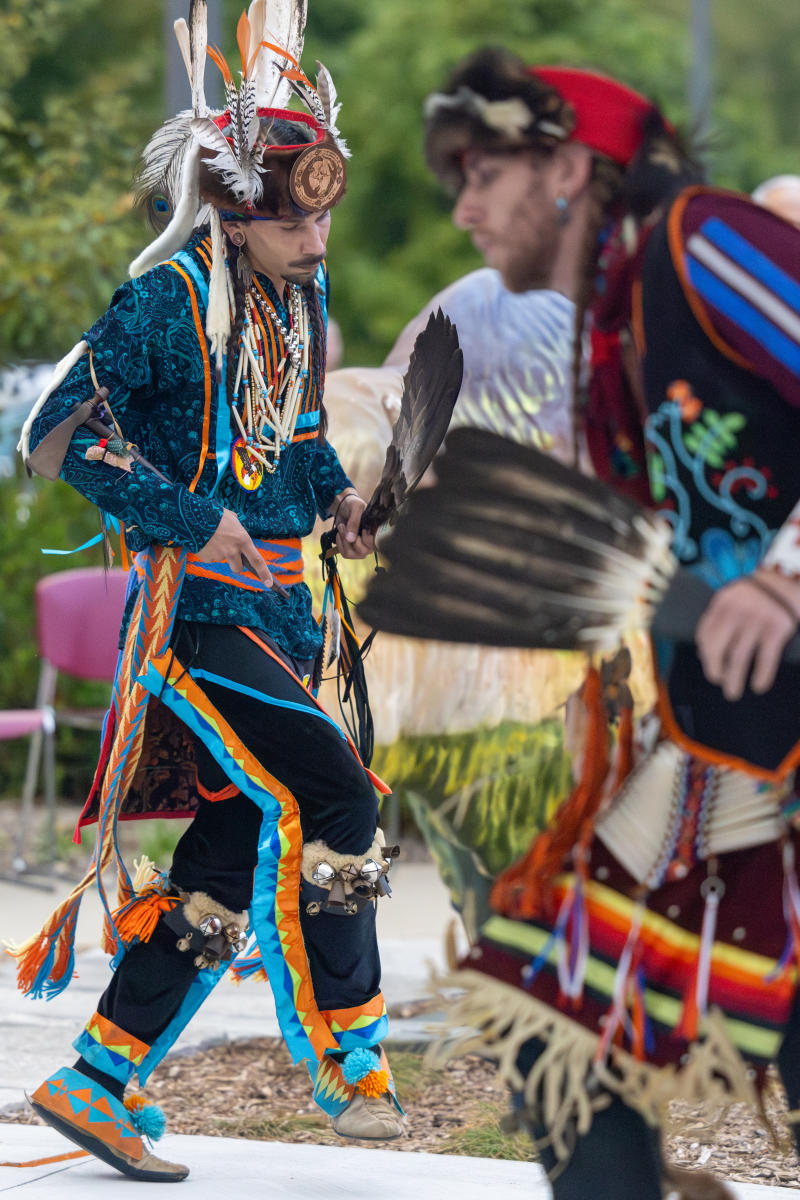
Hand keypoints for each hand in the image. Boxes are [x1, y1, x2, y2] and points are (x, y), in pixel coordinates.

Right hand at [196, 508, 272, 586]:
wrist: (194, 516)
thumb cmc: (215, 514)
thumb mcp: (231, 518)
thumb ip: (237, 527)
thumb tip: (237, 528)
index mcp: (243, 540)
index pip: (257, 560)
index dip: (264, 573)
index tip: (269, 583)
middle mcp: (233, 551)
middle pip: (238, 568)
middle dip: (236, 564)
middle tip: (229, 552)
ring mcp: (220, 556)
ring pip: (222, 561)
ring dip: (220, 555)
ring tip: (213, 541)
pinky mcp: (207, 558)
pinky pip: (210, 559)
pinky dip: (208, 553)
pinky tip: (205, 542)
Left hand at [331, 490, 374, 558]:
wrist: (343, 505)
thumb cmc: (352, 504)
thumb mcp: (355, 508)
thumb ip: (354, 522)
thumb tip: (351, 539)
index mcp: (376, 531)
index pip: (375, 545)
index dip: (366, 540)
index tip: (361, 529)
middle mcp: (370, 541)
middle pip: (362, 552)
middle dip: (350, 540)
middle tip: (345, 526)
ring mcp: (361, 546)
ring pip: (352, 554)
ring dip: (343, 542)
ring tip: (341, 528)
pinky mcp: (351, 547)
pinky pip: (345, 553)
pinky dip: (340, 544)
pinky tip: (340, 534)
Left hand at [695, 568, 799, 700]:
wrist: (789, 579)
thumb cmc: (760, 594)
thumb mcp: (735, 597)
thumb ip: (720, 618)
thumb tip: (703, 652)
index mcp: (723, 602)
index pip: (705, 632)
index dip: (704, 651)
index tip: (708, 663)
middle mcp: (737, 610)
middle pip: (717, 647)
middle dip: (713, 668)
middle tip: (717, 680)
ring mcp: (758, 619)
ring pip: (739, 657)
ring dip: (734, 679)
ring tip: (732, 693)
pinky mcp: (778, 628)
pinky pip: (766, 658)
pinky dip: (761, 675)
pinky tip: (759, 686)